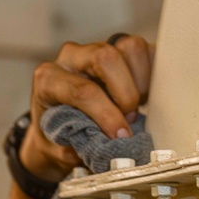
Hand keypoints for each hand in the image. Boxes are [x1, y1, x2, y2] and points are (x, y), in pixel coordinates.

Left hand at [20, 36, 153, 181]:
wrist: (57, 122)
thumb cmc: (55, 134)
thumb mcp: (55, 148)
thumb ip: (72, 150)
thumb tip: (100, 149)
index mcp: (48, 79)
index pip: (82, 91)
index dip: (106, 115)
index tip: (120, 135)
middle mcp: (71, 57)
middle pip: (106, 58)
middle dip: (125, 93)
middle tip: (129, 120)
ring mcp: (97, 48)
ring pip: (130, 48)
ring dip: (140, 83)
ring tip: (133, 108)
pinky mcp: (119, 47)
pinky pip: (144, 51)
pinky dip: (150, 75)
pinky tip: (141, 96)